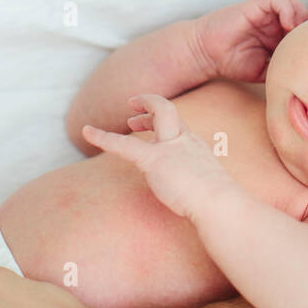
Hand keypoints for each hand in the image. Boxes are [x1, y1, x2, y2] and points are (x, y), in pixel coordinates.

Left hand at [83, 94, 233, 220]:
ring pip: (157, 115)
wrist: (219, 204)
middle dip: (151, 103)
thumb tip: (201, 198)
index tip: (152, 125)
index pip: (178, 126)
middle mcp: (184, 141)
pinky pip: (124, 144)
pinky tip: (88, 132)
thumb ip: (201, 186)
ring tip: (122, 113)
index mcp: (195, 147)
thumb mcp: (211, 187)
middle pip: (169, 111)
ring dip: (139, 111)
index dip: (164, 122)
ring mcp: (171, 148)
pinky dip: (103, 136)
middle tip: (133, 105)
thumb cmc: (219, 203)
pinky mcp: (155, 160)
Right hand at [194, 0, 307, 81]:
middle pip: (303, 15)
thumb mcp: (264, 72)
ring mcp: (265, 13)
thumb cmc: (232, 63)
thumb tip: (305, 78)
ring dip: (300, 16)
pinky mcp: (255, 6)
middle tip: (305, 43)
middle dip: (307, 28)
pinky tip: (287, 25)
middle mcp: (274, 23)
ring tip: (295, 32)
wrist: (206, 54)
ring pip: (293, 3)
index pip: (304, 31)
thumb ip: (282, 70)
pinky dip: (287, 8)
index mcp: (278, 37)